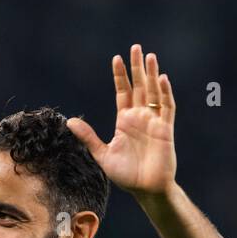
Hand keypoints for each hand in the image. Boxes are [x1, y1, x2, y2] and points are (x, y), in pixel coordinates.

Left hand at [65, 44, 177, 196]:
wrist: (146, 190)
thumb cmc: (126, 175)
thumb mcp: (102, 154)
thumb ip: (88, 137)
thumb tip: (69, 121)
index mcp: (125, 121)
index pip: (123, 92)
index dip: (120, 76)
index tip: (116, 58)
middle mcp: (140, 118)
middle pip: (139, 87)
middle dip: (137, 68)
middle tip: (136, 47)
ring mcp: (154, 122)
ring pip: (154, 92)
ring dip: (152, 74)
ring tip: (150, 56)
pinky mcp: (165, 129)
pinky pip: (167, 107)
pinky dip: (164, 93)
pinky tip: (161, 78)